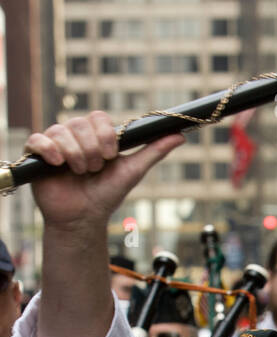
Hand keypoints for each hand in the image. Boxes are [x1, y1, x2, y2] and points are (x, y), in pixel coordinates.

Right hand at [24, 112, 184, 231]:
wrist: (83, 219)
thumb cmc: (106, 195)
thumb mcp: (132, 171)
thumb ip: (154, 151)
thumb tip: (180, 135)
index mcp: (95, 135)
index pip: (98, 117)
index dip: (104, 135)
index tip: (110, 156)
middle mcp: (74, 135)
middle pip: (79, 124)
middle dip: (91, 151)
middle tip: (93, 170)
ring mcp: (55, 143)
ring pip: (61, 132)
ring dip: (75, 156)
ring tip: (79, 174)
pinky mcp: (36, 154)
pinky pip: (38, 140)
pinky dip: (49, 151)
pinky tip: (58, 164)